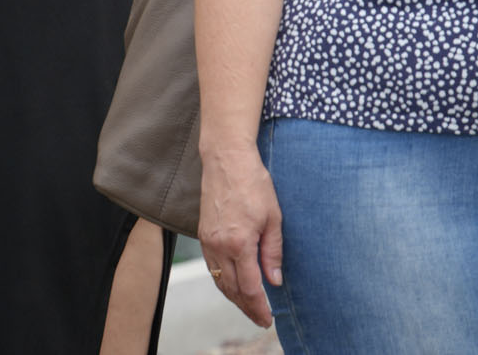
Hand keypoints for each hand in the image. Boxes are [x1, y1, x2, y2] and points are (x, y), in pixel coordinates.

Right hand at [198, 144, 283, 327]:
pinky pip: (211, 265)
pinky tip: (233, 283)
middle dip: (246, 307)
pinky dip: (223, 279)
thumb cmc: (253, 183)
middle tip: (260, 318)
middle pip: (232, 288)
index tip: (268, 318)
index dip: (259, 307)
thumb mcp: (273, 218)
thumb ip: (272, 252)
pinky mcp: (202, 233)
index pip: (249, 287)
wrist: (227, 159)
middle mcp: (219, 245)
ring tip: (248, 306)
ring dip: (233, 296)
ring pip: (219, 279)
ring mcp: (207, 239)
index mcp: (239, 243)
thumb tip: (274, 280)